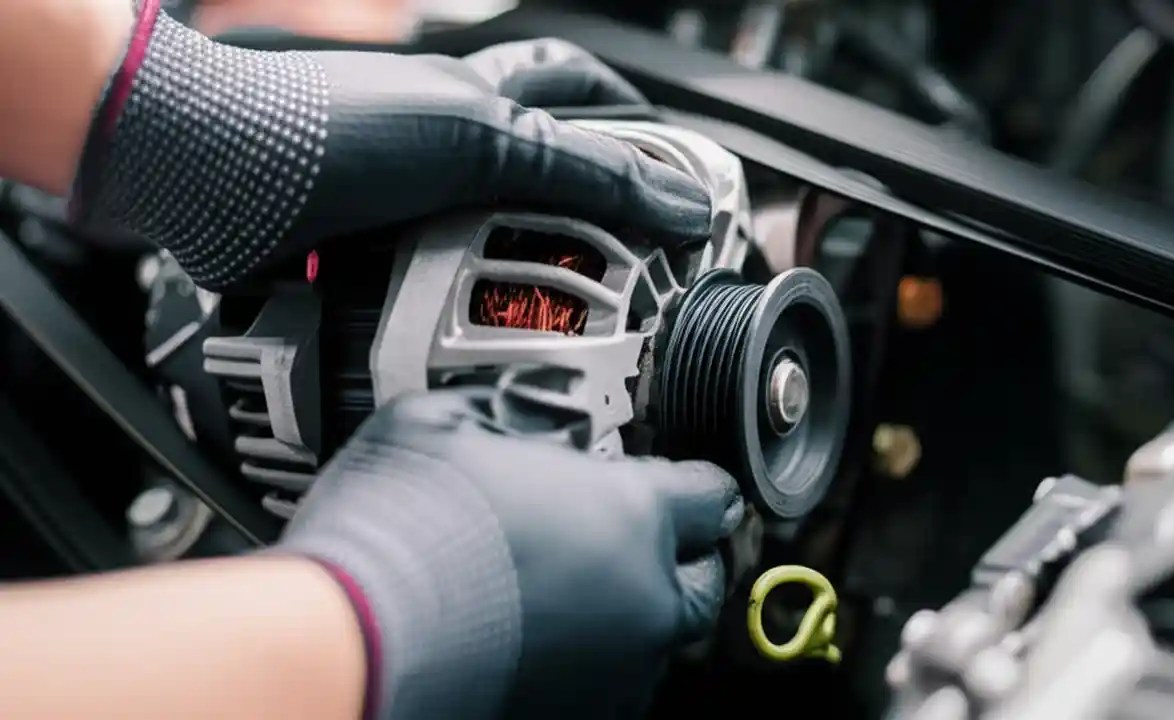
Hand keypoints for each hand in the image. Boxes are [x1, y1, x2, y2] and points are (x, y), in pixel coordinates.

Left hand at [72, 3, 710, 289]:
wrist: (202, 174)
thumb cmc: (327, 129)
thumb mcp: (481, 144)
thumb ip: (586, 175)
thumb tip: (684, 206)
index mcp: (480, 100)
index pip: (578, 93)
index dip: (633, 123)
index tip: (675, 170)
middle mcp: (445, 147)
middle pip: (539, 180)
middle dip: (584, 227)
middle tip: (626, 279)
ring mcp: (403, 204)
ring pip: (483, 248)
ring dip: (513, 287)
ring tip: (554, 338)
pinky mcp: (364, 257)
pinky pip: (421, 295)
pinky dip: (445, 325)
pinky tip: (466, 352)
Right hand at [275, 389, 743, 719]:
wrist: (347, 642)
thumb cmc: (392, 534)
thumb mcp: (442, 423)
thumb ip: (503, 417)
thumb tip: (507, 416)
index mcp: (629, 516)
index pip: (710, 496)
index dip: (698, 484)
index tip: (689, 484)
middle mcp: (639, 601)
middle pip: (701, 585)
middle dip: (682, 563)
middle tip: (645, 545)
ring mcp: (609, 674)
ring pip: (652, 645)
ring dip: (626, 616)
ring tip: (569, 593)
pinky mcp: (568, 718)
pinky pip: (600, 688)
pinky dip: (582, 664)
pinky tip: (533, 638)